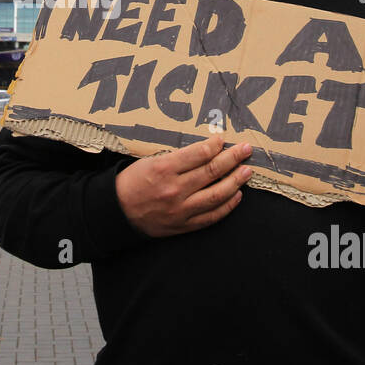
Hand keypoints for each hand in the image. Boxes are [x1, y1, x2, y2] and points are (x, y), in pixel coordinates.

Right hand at [115, 135, 253, 237]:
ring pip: (216, 195)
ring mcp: (180, 210)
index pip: (198, 154)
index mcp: (163, 169)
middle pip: (211, 172)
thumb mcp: (149, 161)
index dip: (214, 145)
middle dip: (232, 158)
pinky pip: (211, 216)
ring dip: (235, 181)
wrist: (117, 211)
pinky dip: (227, 206)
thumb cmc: (132, 182)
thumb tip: (206, 150)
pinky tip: (237, 195)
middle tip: (246, 149)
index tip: (223, 139)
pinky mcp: (183, 225)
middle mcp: (174, 189)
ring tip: (247, 171)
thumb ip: (177, 158)